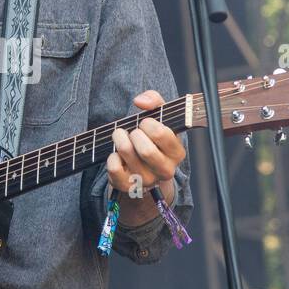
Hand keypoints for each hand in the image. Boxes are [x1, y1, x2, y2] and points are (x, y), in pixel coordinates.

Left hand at [105, 90, 185, 220]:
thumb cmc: (151, 138)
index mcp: (177, 153)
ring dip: (119, 138)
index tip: (144, 122)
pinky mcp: (128, 187)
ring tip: (120, 136)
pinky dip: (111, 157)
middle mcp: (166, 170)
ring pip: (127, 154)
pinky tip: (117, 155)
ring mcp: (147, 180)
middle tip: (132, 131)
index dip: (149, 123)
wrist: (140, 166)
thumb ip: (154, 101)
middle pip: (146, 150)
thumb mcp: (158, 117)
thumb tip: (141, 101)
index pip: (162, 135)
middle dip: (134, 133)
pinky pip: (114, 169)